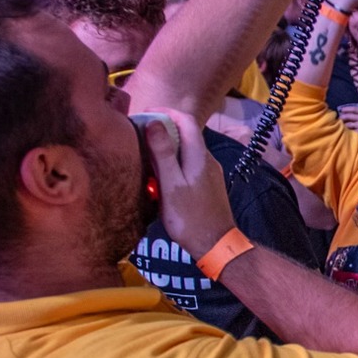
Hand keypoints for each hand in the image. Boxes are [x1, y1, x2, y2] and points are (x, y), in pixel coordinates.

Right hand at [148, 111, 234, 259]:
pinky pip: (189, 164)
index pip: (186, 120)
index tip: (145, 114)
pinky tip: (160, 174)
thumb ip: (163, 154)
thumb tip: (154, 123)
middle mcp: (208, 160)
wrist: (216, 245)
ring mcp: (210, 173)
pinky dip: (174, 161)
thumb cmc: (190, 218)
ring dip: (168, 146)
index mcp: (199, 156)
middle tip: (140, 133)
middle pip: (187, 133)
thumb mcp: (171, 185)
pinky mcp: (208, 185)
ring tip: (146, 153)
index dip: (166, 112)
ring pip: (187, 150)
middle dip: (164, 128)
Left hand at [336, 104, 357, 144]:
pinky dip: (347, 132)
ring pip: (348, 124)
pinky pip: (350, 131)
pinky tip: (345, 133)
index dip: (346, 109)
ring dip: (343, 126)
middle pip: (349, 116)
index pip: (354, 109)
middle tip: (339, 120)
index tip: (341, 110)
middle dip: (342, 117)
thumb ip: (357, 116)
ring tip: (341, 127)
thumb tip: (344, 114)